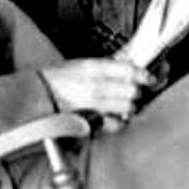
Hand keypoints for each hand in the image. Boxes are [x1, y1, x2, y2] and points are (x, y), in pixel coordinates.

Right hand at [39, 58, 154, 123]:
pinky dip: (119, 122)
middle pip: (132, 91)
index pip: (128, 70)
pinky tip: (115, 117)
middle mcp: (93, 86)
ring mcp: (91, 106)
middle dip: (138, 92)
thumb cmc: (59, 80)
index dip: (144, 75)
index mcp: (92, 68)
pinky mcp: (89, 121)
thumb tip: (132, 64)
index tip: (150, 78)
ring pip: (127, 107)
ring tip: (126, 103)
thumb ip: (108, 65)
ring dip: (131, 106)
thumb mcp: (82, 65)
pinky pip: (115, 124)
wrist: (37, 95)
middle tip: (138, 91)